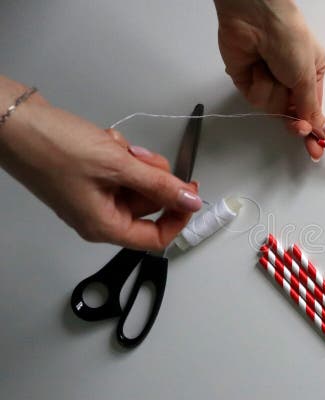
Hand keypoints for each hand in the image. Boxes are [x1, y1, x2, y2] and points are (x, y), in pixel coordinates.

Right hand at [0, 81, 201, 250]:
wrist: (12, 121)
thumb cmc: (52, 147)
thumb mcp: (117, 165)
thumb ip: (159, 185)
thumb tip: (191, 201)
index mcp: (104, 226)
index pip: (156, 238)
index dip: (178, 216)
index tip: (190, 191)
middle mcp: (98, 217)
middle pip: (149, 204)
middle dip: (151, 175)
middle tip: (137, 156)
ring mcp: (92, 196)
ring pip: (137, 182)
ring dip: (135, 161)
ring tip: (114, 146)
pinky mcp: (87, 176)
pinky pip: (120, 169)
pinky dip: (119, 153)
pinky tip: (104, 141)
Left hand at [214, 0, 324, 160]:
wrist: (256, 18)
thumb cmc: (290, 39)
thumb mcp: (307, 76)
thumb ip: (312, 110)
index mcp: (312, 76)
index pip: (313, 112)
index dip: (314, 133)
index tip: (315, 152)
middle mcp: (290, 81)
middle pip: (292, 115)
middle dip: (293, 120)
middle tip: (296, 127)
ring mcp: (268, 81)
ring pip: (272, 108)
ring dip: (273, 93)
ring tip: (272, 70)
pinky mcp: (247, 81)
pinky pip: (255, 98)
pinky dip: (258, 85)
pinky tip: (258, 67)